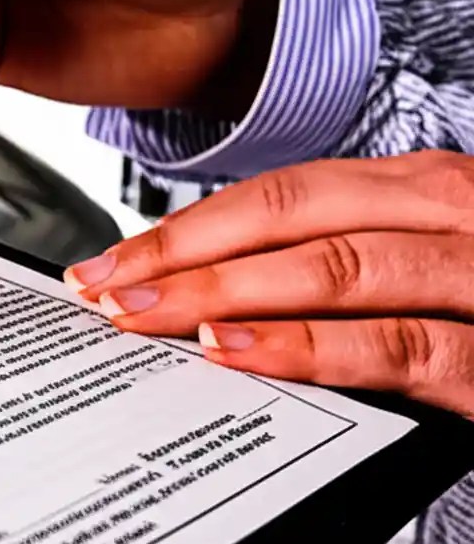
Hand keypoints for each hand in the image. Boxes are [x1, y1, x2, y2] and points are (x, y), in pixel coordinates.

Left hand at [63, 150, 473, 417]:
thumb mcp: (421, 260)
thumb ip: (339, 261)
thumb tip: (215, 288)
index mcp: (426, 188)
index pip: (283, 195)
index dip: (188, 226)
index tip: (113, 258)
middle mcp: (456, 214)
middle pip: (293, 218)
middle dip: (183, 253)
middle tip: (104, 285)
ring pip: (337, 269)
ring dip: (223, 295)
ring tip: (144, 316)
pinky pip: (400, 347)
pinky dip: (309, 349)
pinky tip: (237, 355)